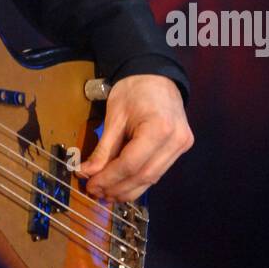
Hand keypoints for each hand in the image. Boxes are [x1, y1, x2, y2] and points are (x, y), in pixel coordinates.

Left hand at [75, 74, 193, 203]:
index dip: (109, 179)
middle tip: (96, 193)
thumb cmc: (133, 89)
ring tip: (107, 193)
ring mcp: (181, 145)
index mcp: (159, 129)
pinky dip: (139, 180)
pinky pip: (158, 171)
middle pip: (144, 176)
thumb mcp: (114, 116)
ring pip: (153, 179)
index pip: (130, 164)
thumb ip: (103, 148)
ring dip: (128, 190)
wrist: (155, 74)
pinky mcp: (181, 148)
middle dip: (117, 188)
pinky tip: (123, 185)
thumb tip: (87, 172)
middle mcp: (176, 141)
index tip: (90, 185)